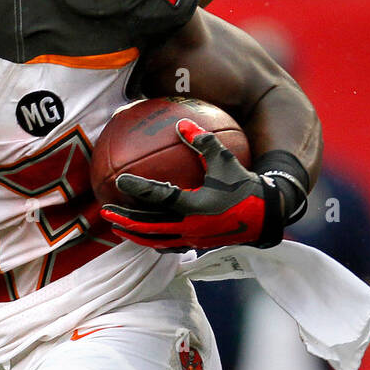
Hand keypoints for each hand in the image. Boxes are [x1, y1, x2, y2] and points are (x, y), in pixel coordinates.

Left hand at [101, 119, 284, 250]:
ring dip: (133, 233)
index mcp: (194, 206)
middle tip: (105, 210)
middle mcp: (189, 226)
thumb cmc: (244, 186)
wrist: (263, 217)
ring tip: (117, 226)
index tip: (121, 181)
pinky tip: (142, 234)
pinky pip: (166, 245)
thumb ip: (202, 141)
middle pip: (148, 227)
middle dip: (125, 220)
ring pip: (154, 240)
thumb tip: (180, 124)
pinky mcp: (194, 244)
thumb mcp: (225, 161)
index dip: (139, 189)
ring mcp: (190, 239)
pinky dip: (151, 240)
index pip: (159, 197)